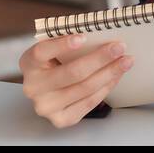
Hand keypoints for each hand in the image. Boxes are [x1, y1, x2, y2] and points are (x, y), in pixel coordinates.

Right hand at [19, 34, 133, 127]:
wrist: (46, 88)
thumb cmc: (54, 62)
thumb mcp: (53, 48)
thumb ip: (67, 40)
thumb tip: (99, 32)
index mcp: (28, 63)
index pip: (43, 51)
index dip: (63, 44)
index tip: (83, 37)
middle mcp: (33, 87)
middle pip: (73, 72)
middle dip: (100, 58)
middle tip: (119, 47)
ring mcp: (46, 106)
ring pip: (85, 88)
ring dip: (110, 73)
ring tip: (125, 61)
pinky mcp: (61, 119)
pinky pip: (89, 102)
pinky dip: (106, 87)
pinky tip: (115, 76)